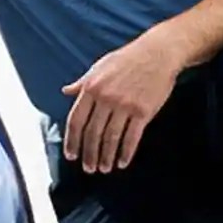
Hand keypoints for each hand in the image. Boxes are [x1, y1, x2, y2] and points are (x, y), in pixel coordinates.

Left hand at [61, 33, 182, 173]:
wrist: (157, 53)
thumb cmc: (127, 59)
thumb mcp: (99, 67)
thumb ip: (82, 82)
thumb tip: (65, 91)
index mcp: (91, 87)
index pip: (76, 120)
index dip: (72, 141)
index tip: (71, 155)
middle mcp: (105, 98)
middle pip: (92, 133)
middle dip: (89, 154)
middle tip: (88, 168)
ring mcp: (124, 105)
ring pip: (111, 138)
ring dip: (106, 157)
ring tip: (104, 169)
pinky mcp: (143, 111)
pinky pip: (132, 137)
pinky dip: (126, 152)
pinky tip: (122, 162)